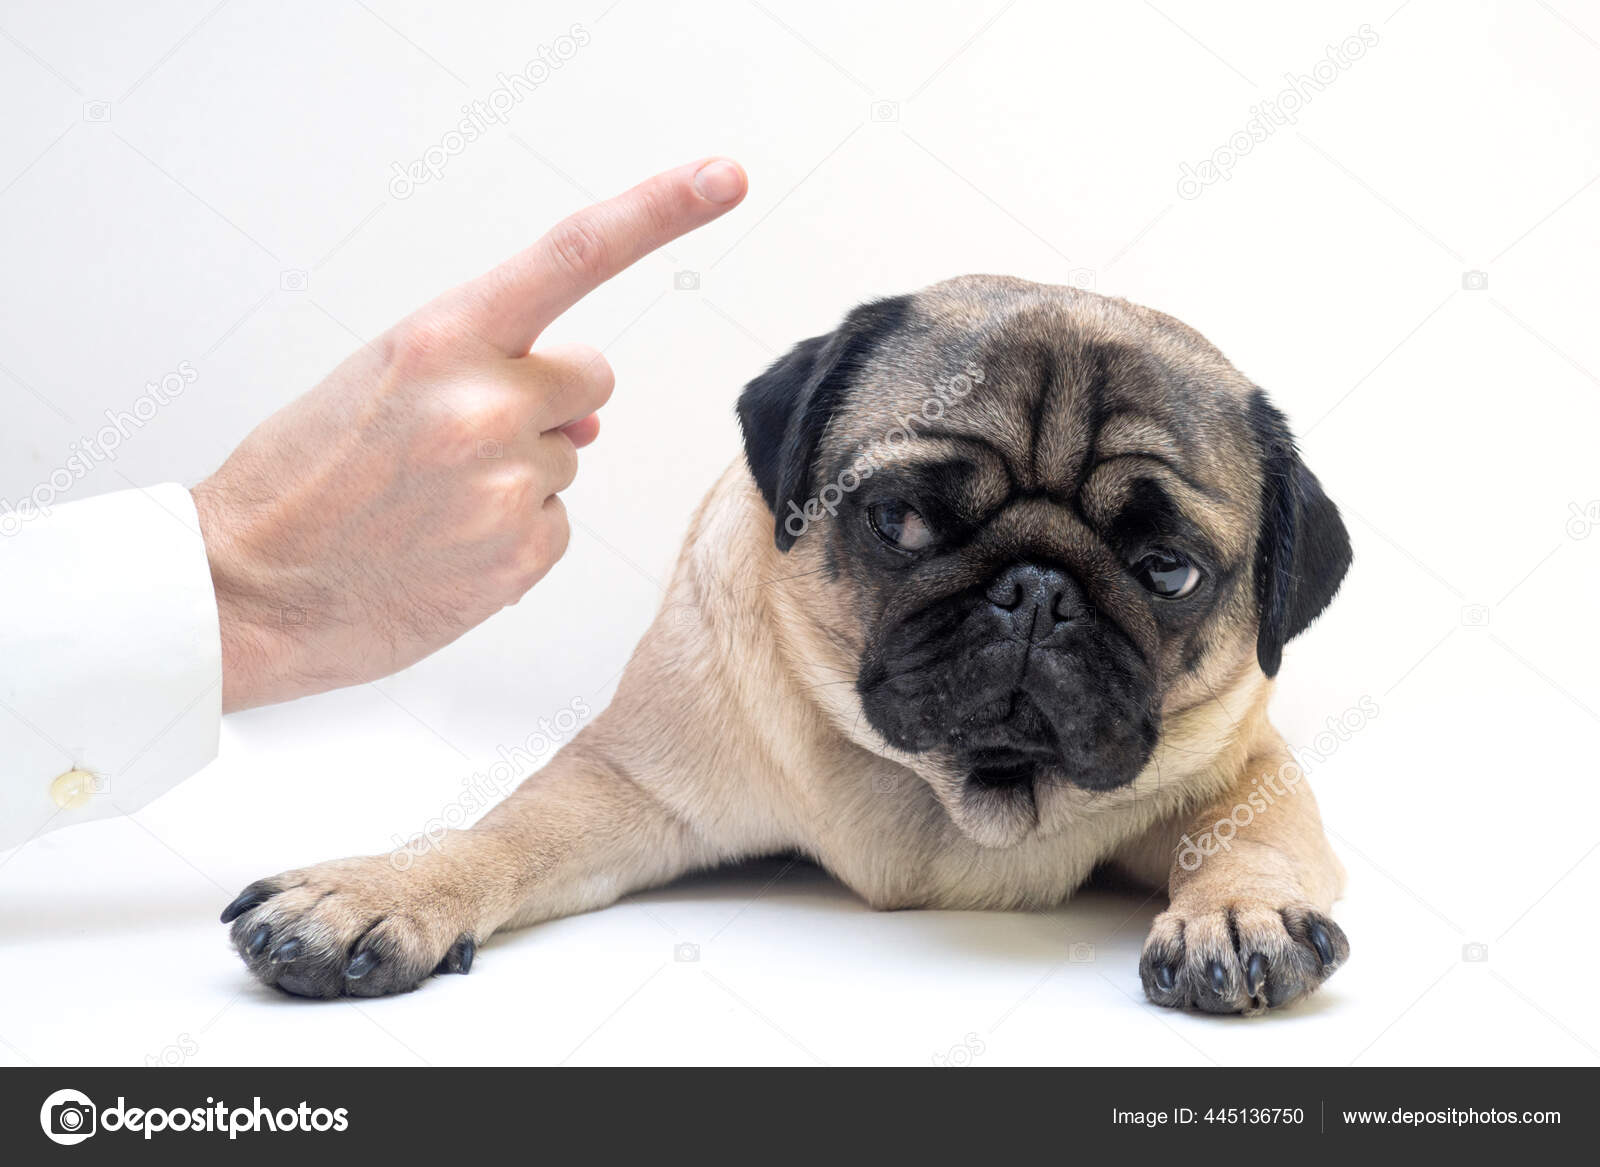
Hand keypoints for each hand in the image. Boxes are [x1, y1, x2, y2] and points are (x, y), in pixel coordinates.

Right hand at [192, 157, 746, 711]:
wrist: (248, 589)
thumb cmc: (302, 480)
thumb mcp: (381, 382)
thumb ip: (486, 367)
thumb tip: (582, 406)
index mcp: (442, 341)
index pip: (574, 255)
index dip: (660, 210)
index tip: (721, 182)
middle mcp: (486, 406)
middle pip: (589, 378)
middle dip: (550, 398)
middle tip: (462, 434)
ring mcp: (510, 485)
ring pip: (567, 457)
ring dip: (519, 472)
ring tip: (430, 501)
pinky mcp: (523, 556)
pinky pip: (555, 524)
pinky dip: (514, 534)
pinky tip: (447, 544)